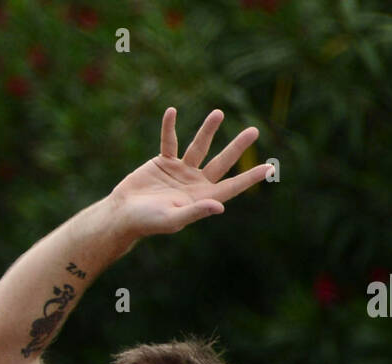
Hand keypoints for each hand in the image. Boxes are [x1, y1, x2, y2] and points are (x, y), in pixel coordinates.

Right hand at [108, 107, 269, 238]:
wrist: (122, 215)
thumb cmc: (148, 222)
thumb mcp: (173, 219)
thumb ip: (196, 211)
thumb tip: (220, 206)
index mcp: (201, 198)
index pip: (231, 186)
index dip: (250, 177)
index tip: (269, 168)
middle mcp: (195, 182)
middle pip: (221, 161)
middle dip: (237, 146)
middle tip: (254, 130)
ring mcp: (180, 171)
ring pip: (198, 146)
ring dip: (207, 130)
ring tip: (218, 113)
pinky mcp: (163, 162)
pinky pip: (169, 141)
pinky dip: (169, 128)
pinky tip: (172, 112)